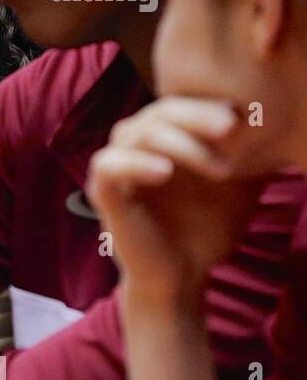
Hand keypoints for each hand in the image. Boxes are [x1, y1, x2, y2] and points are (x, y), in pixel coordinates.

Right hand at [87, 97, 261, 298]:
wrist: (183, 275)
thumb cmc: (206, 228)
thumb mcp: (237, 183)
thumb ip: (247, 151)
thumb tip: (275, 118)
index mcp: (162, 138)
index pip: (179, 104)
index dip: (209, 104)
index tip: (245, 113)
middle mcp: (134, 147)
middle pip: (157, 112)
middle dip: (197, 116)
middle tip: (232, 127)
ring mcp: (116, 169)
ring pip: (135, 133)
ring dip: (178, 143)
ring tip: (218, 168)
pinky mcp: (103, 194)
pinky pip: (108, 166)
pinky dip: (134, 163)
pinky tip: (164, 172)